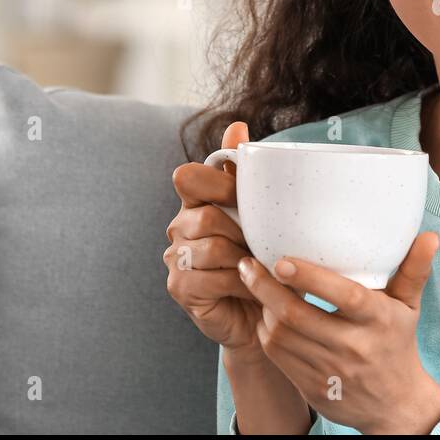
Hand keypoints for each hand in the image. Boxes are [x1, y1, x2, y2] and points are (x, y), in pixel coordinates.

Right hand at [163, 121, 268, 353]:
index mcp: (196, 200)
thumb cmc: (265, 258)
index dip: (217, 183)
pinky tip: (252, 287)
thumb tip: (238, 125)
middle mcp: (179, 225)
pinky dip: (239, 282)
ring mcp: (175, 257)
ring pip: (210, 244)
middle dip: (242, 230)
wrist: (265, 313)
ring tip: (262, 266)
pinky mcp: (179, 287)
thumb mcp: (263, 213)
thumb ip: (246, 172)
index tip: (243, 197)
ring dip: (244, 258)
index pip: (188, 176)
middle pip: (206, 214)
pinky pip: (209, 276)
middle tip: (263, 244)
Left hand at [237, 231, 439, 434]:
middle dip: (265, 288)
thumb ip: (414, 270)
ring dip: (261, 308)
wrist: (395, 406)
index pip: (342, 295)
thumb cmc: (397, 345)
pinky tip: (264, 314)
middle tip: (248, 264)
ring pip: (281, 336)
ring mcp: (329, 369)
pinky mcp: (311, 386)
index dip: (310, 278)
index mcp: (377, 320)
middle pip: (297, 316)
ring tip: (253, 283)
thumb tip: (430, 236)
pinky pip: (277, 356)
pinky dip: (266, 332)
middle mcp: (353, 345)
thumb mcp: (409, 307)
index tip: (283, 260)